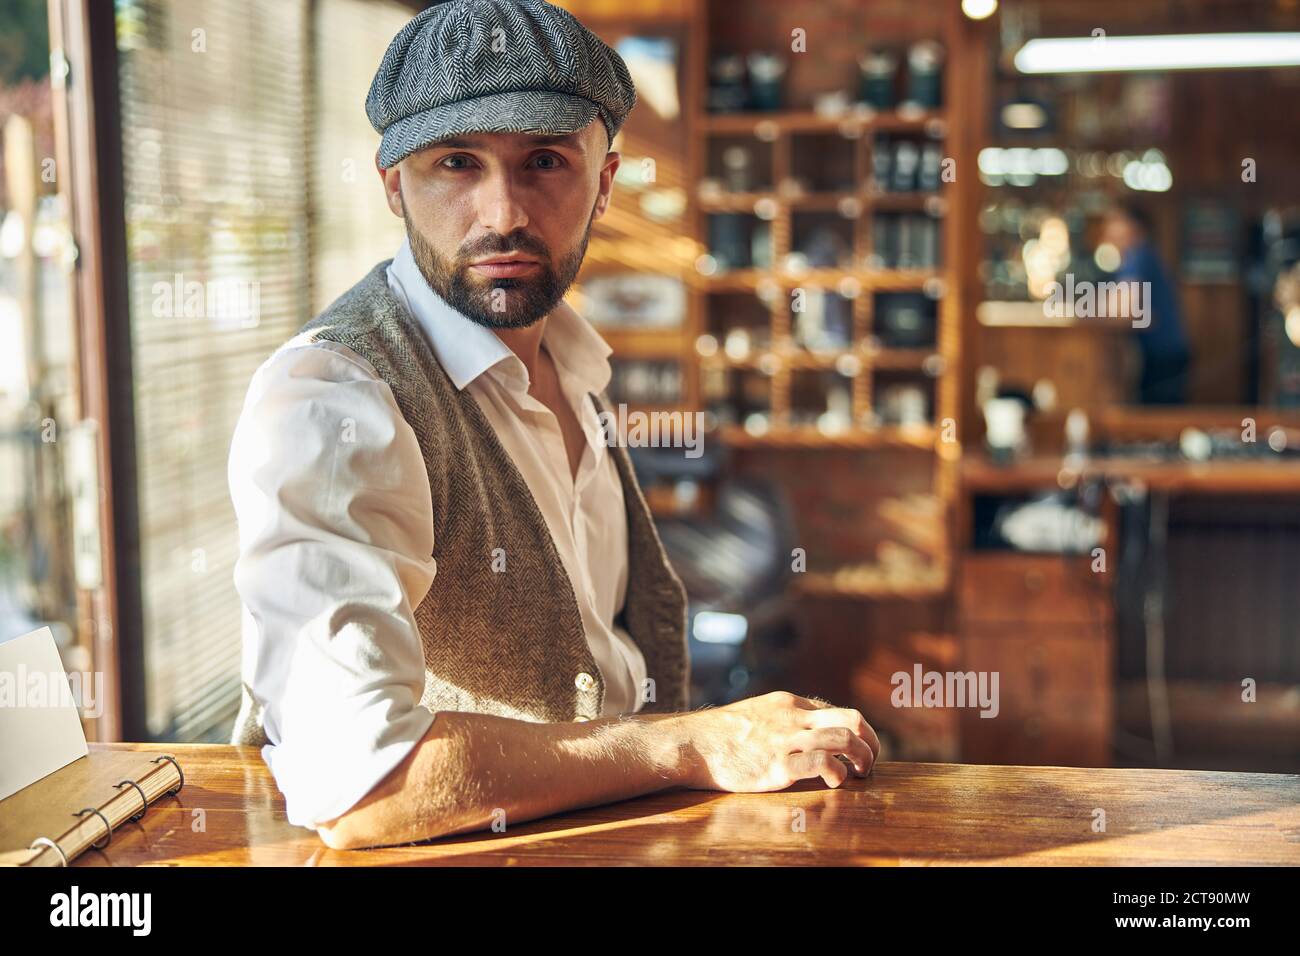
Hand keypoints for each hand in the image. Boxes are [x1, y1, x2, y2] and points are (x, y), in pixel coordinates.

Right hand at [679, 691, 879, 791]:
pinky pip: (820, 763)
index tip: (860, 751)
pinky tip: (835, 782)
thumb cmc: (722, 734)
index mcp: (789, 704)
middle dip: (870, 742)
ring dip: (861, 759)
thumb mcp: (759, 713)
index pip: (838, 711)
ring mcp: (785, 740)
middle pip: (851, 720)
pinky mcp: (776, 765)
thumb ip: (785, 720)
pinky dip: (837, 772)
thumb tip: (809, 733)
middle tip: (869, 763)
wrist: (692, 743)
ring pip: (842, 739)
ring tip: (859, 774)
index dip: (858, 733)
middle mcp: (792, 718)